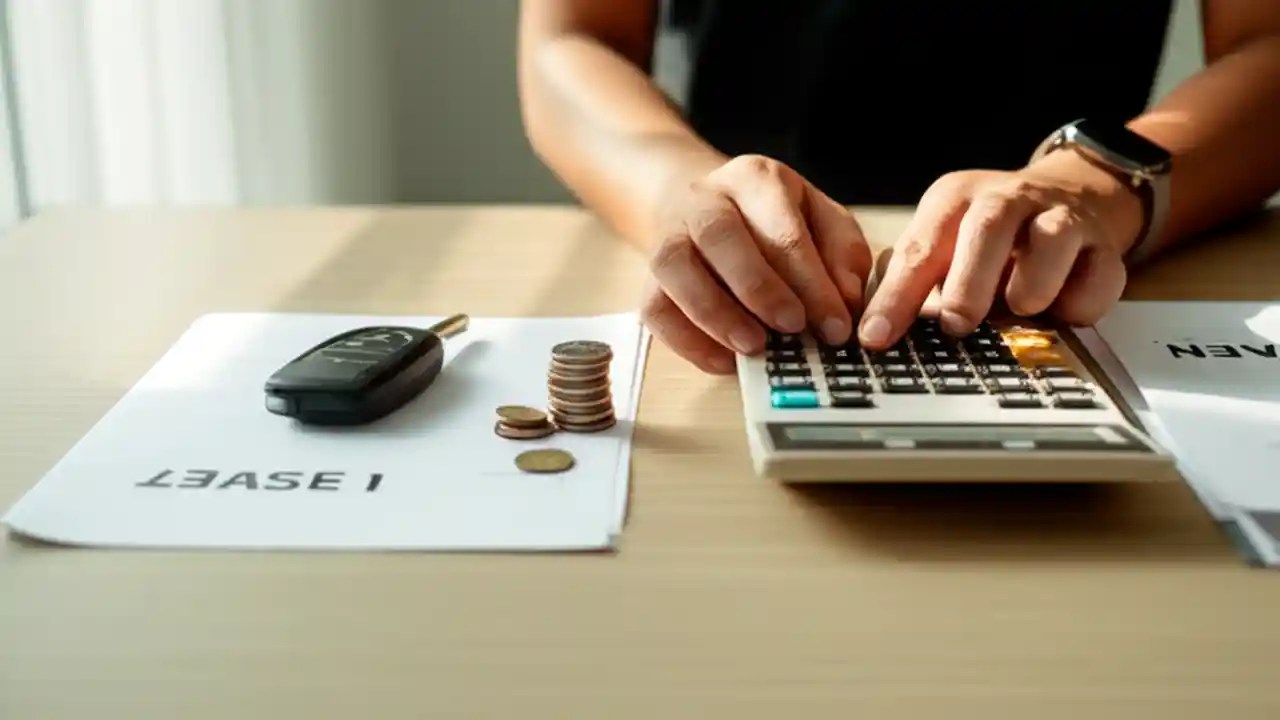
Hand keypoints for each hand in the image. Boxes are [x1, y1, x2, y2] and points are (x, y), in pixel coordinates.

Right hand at [641, 154, 872, 372]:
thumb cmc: (772, 219)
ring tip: (753, 346)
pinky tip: (723, 360)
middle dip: (759, 288)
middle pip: (720, 236)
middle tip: (793, 328)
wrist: (703, 206)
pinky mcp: (649, 275)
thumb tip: (847, 300)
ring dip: (714, 312)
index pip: (782, 229)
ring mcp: (668, 235)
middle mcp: (704, 199)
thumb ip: (841, 254)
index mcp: (755, 178)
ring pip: (675, 267)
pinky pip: (653, 307)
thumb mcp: (820, 219)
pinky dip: (686, 339)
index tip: (835, 326)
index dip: (812, 283)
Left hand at [857, 149, 1144, 348]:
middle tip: (956, 324)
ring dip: (1033, 281)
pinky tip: (1063, 314)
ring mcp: (1060, 219)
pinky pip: (1101, 275)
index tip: (876, 337)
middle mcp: (1008, 201)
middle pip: (987, 228)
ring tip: (1019, 309)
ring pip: (1052, 239)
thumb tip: (877, 334)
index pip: (919, 249)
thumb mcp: (942, 245)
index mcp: (955, 201)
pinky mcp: (1104, 247)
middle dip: (969, 281)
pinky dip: (1082, 300)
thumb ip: (911, 285)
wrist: (1071, 196)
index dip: (895, 296)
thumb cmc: (987, 239)